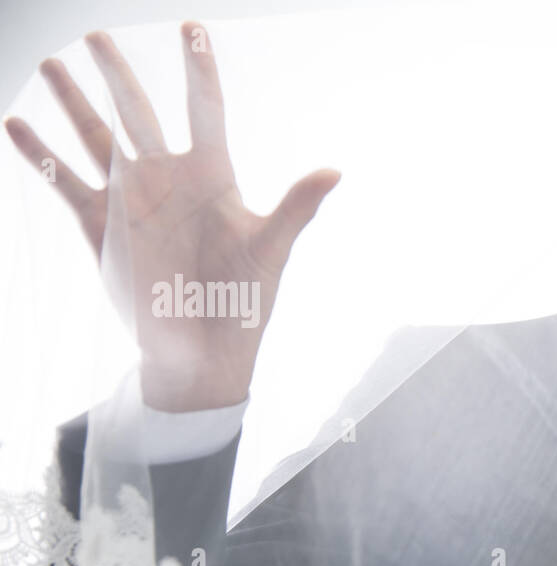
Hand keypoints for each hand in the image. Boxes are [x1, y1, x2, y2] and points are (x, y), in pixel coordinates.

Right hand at [4, 22, 338, 410]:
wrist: (203, 352)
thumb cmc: (245, 302)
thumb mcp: (271, 250)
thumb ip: (296, 206)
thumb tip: (335, 171)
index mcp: (212, 177)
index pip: (205, 109)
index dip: (198, 69)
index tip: (191, 27)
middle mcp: (168, 180)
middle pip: (139, 112)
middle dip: (118, 74)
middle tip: (96, 34)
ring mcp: (132, 201)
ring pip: (96, 139)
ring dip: (73, 103)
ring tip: (52, 65)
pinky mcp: (102, 228)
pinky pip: (65, 183)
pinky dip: (40, 156)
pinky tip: (16, 125)